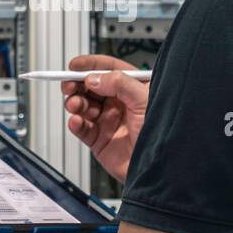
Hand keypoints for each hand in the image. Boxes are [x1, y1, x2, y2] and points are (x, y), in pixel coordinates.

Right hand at [60, 54, 148, 182]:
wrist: (158, 168)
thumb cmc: (162, 134)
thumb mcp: (144, 100)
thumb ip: (119, 84)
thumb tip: (94, 78)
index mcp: (134, 88)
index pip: (109, 70)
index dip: (91, 65)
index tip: (75, 65)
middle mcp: (120, 103)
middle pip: (91, 86)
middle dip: (77, 84)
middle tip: (69, 86)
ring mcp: (109, 121)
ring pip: (83, 105)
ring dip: (75, 102)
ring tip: (75, 105)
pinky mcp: (100, 140)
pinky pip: (82, 128)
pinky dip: (75, 123)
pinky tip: (76, 120)